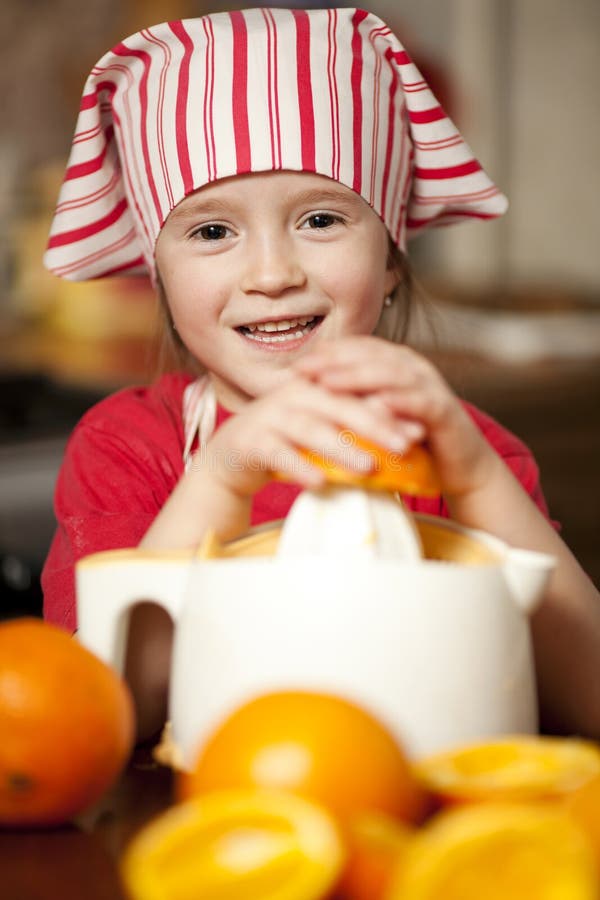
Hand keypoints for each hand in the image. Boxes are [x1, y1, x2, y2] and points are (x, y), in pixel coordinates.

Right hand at [193, 371, 420, 498]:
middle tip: (404, 445)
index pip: (357, 394)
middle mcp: (294, 395)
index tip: (420, 428)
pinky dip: (299, 467)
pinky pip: (278, 453)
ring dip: (341, 448)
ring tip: (368, 467)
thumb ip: (354, 426)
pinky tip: (319, 482)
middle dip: (374, 426)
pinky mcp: (251, 441)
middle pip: (339, 406)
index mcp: (316, 386)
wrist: (231, 455)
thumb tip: (407, 438)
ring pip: (310, 429)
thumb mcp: (321, 427)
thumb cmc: (286, 440)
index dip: (388, 409)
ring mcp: (270, 416)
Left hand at [294, 335, 501, 501]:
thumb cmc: (412, 441)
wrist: (461, 465)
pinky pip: (419, 401)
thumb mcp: (379, 417)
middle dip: (334, 361)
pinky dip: (396, 402)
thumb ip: (355, 402)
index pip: (358, 349)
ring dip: (358, 377)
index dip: (328, 354)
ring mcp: (430, 385)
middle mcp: (413, 368)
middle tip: (304, 369)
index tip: (297, 365)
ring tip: (327, 383)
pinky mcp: (444, 409)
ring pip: (391, 374)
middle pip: (370, 356)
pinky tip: (375, 406)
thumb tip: (311, 399)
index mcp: (396, 364)